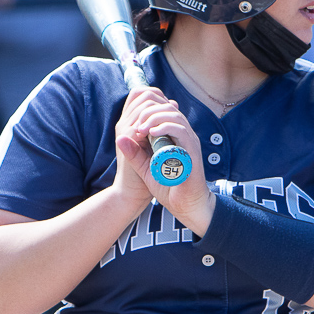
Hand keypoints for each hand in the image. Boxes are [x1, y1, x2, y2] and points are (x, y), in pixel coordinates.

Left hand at [113, 86, 212, 230]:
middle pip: (167, 107)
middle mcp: (183, 135)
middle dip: (148, 111)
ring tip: (141, 129)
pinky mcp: (192, 149)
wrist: (185, 206)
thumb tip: (120, 138)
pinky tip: (151, 133)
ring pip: (173, 114)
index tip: (132, 124)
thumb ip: (135, 153)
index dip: (146, 110)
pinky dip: (164, 127)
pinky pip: (180, 129)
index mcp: (174, 136)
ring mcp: (189, 140)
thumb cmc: (168, 188)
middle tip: (136, 125)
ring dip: (154, 117)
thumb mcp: (145, 168)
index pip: (163, 109)